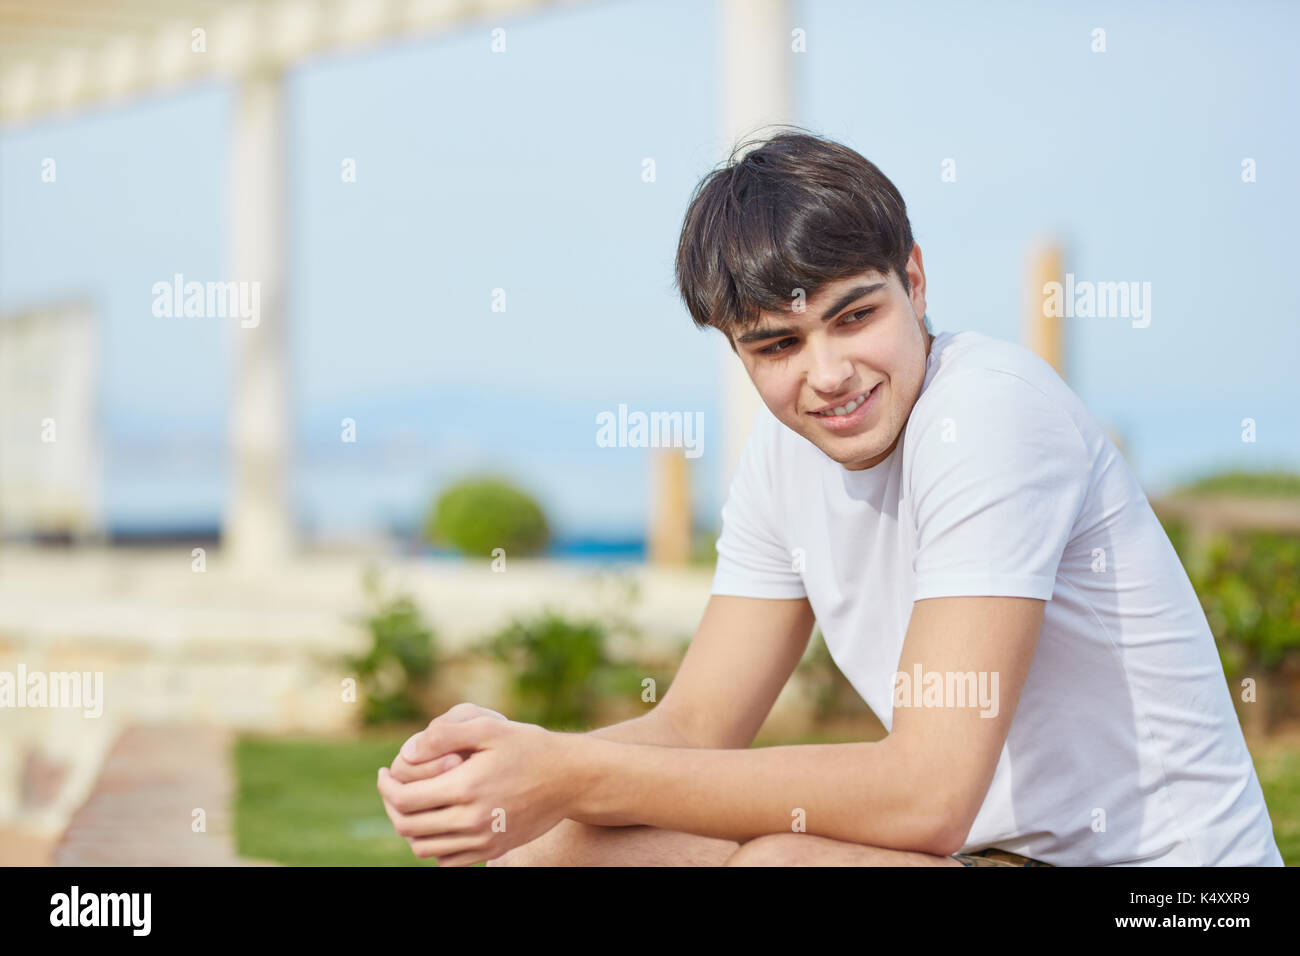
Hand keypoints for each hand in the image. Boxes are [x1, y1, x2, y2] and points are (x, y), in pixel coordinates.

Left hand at [376, 709, 573, 865]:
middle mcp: (471, 821)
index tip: (385, 773)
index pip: (404, 800)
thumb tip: (407, 752)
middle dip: (391, 806)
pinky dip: (433, 846)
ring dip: (410, 828)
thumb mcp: (489, 729)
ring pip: (423, 848)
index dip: (386, 786)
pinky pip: (448, 861)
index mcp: (465, 788)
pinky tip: (438, 822)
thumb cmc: (530, 747)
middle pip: (408, 827)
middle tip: (393, 788)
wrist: (571, 779)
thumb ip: (445, 735)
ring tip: (413, 805)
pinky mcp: (494, 849)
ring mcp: (483, 840)